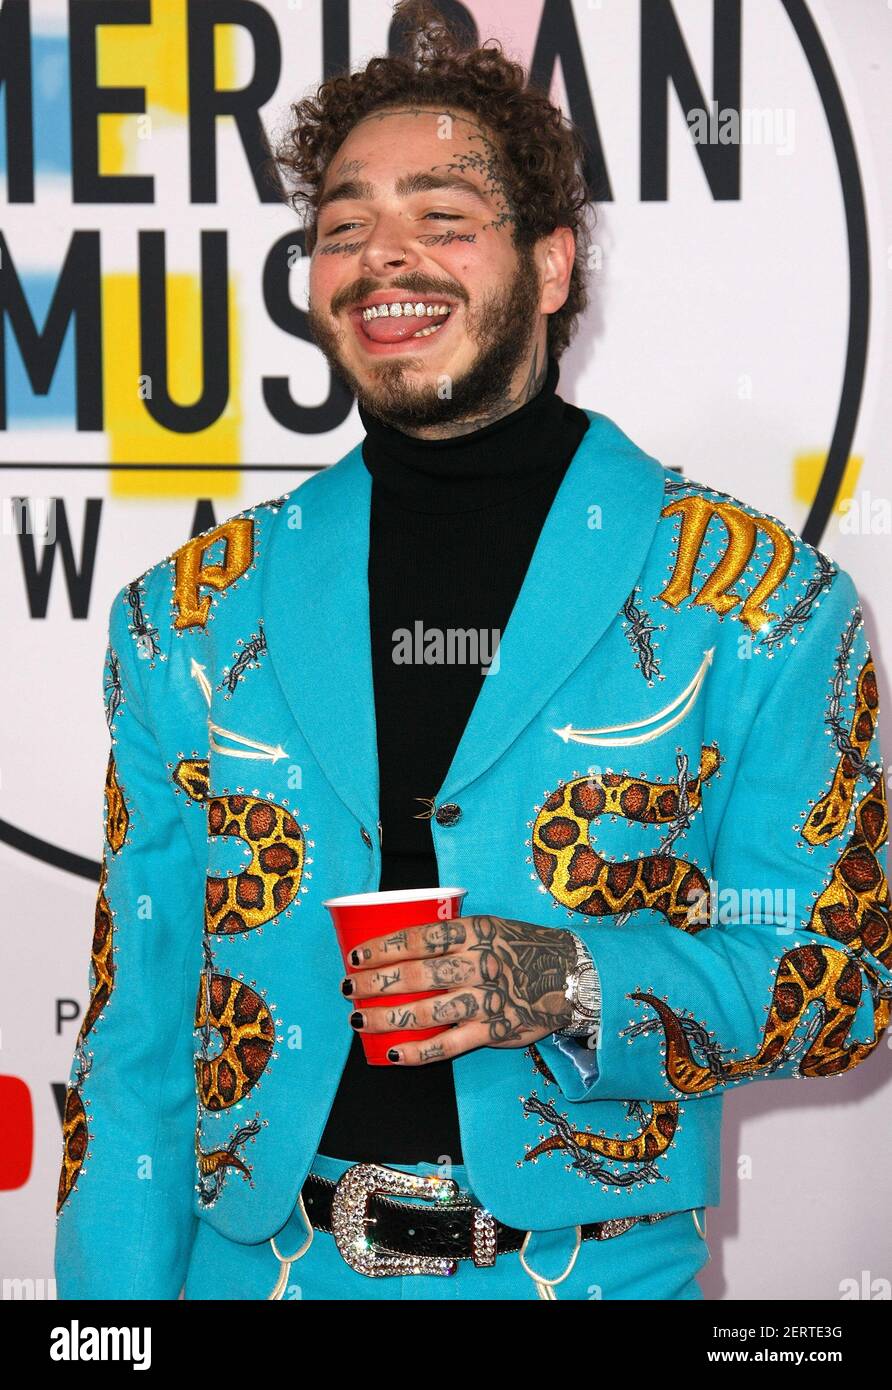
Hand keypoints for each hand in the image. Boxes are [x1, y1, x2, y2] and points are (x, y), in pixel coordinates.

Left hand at [339, 915, 576, 1064]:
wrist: (569, 975)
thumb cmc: (518, 947)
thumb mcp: (489, 926)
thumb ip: (451, 936)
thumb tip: (398, 947)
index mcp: (474, 932)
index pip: (417, 938)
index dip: (381, 948)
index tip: (355, 956)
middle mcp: (478, 964)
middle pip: (415, 976)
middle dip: (375, 983)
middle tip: (349, 988)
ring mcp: (486, 1000)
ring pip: (426, 1012)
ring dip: (387, 1017)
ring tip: (360, 1019)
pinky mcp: (494, 1030)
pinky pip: (448, 1045)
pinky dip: (418, 1051)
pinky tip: (393, 1053)